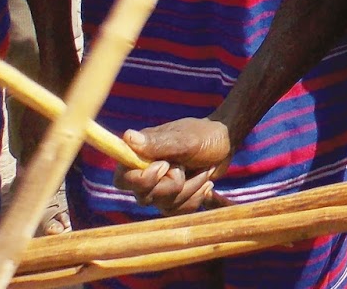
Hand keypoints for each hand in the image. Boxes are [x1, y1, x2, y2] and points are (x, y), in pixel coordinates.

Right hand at [117, 118, 231, 214]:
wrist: (224, 144)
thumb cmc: (203, 136)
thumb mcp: (184, 139)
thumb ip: (158, 143)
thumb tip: (127, 136)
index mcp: (140, 155)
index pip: (122, 180)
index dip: (142, 180)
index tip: (165, 165)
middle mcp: (144, 174)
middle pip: (144, 197)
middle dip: (173, 184)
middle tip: (187, 165)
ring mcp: (158, 188)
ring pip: (164, 206)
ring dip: (189, 189)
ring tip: (203, 170)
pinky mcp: (172, 199)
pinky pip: (178, 211)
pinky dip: (195, 198)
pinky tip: (205, 183)